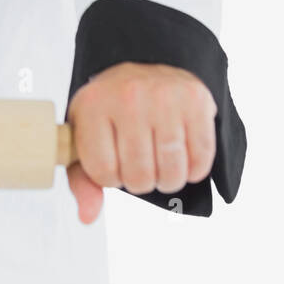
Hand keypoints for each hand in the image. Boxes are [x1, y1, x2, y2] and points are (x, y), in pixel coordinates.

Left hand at [66, 61, 216, 223]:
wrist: (146, 66)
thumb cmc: (112, 110)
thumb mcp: (86, 136)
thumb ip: (82, 180)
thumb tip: (87, 217)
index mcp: (93, 105)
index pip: (103, 173)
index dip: (110, 178)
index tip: (113, 161)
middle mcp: (128, 96)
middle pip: (139, 177)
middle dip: (140, 181)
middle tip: (140, 164)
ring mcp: (164, 96)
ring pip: (172, 172)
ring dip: (167, 180)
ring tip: (160, 163)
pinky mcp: (196, 100)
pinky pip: (201, 159)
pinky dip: (194, 170)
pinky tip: (182, 155)